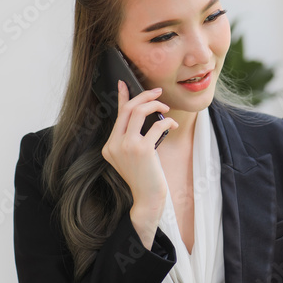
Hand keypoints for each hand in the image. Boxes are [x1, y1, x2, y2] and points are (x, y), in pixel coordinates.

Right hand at [100, 80, 177, 248]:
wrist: (148, 199)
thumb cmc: (144, 177)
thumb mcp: (134, 155)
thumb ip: (133, 136)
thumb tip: (141, 111)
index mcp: (109, 146)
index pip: (117, 115)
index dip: (122, 97)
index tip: (124, 83)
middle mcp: (114, 145)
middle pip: (127, 109)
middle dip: (144, 96)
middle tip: (157, 92)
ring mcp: (126, 147)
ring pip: (139, 112)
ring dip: (155, 105)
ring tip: (165, 107)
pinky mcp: (142, 150)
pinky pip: (156, 126)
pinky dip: (167, 122)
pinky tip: (172, 125)